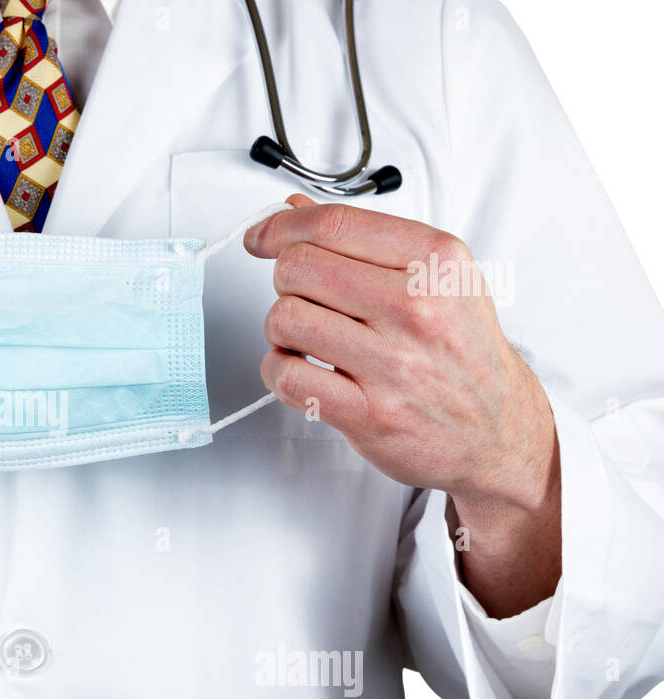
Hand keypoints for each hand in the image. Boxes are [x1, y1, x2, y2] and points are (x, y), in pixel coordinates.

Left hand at [244, 195, 560, 616]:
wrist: (498, 428)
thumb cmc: (461, 350)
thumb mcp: (436, 277)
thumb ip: (365, 240)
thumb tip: (294, 211)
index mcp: (434, 261)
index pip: (333, 224)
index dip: (279, 228)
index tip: (260, 237)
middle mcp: (416, 307)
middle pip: (298, 267)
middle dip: (287, 281)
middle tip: (306, 299)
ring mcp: (393, 363)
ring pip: (285, 319)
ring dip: (281, 330)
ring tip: (309, 338)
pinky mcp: (369, 413)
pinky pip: (287, 376)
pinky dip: (279, 371)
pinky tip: (303, 369)